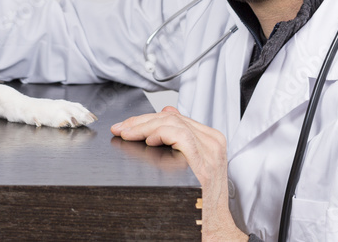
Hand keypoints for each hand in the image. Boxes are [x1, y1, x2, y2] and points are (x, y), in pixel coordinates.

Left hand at [111, 107, 245, 240]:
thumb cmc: (200, 199)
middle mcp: (212, 142)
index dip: (148, 118)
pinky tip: (148, 141)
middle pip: (172, 118)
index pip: (176, 117)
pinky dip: (160, 134)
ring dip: (144, 127)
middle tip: (120, 128)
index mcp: (210, 140)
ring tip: (128, 134)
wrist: (216, 224)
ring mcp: (209, 150)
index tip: (127, 125)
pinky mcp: (203, 161)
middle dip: (141, 121)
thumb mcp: (192, 164)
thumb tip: (165, 113)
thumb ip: (180, 138)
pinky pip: (179, 135)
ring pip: (172, 123)